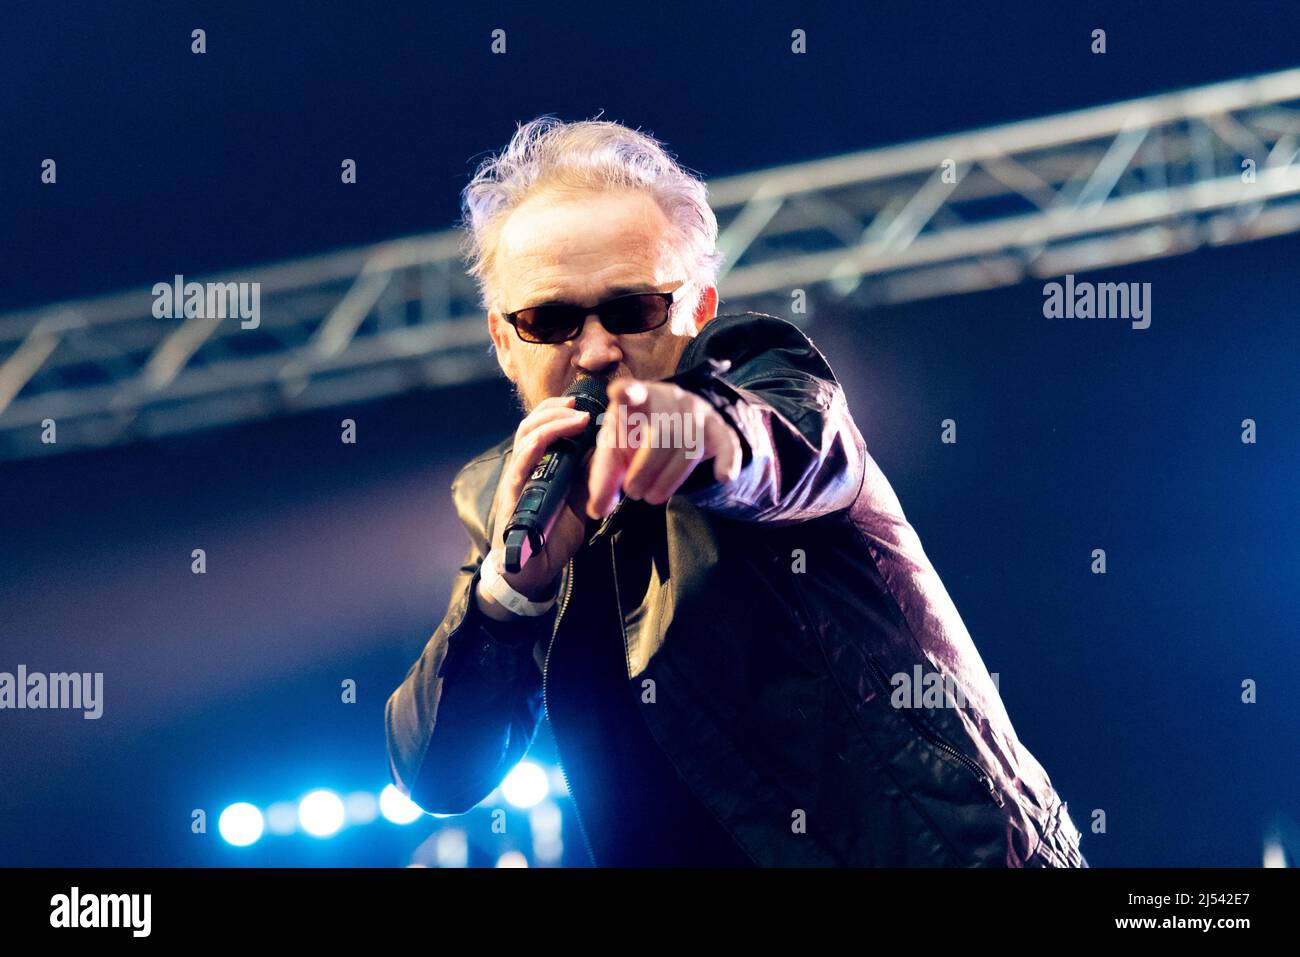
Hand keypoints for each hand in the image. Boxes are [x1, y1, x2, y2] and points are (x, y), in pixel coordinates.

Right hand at [480, 395, 594, 618]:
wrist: (533, 569)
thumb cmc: (554, 532)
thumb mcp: (581, 499)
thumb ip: (589, 476)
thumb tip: (609, 450)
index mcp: (540, 464)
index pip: (543, 426)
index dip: (559, 409)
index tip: (583, 401)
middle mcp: (526, 466)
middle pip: (532, 423)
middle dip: (555, 408)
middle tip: (580, 403)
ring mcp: (518, 478)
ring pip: (527, 436)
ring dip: (552, 421)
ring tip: (576, 416)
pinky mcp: (513, 493)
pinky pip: (522, 462)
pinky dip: (539, 444)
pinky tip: (554, 437)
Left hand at [586, 378, 742, 519]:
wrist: (676, 423)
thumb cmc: (637, 436)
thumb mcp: (616, 453)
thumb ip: (604, 479)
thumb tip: (597, 511)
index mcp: (635, 398)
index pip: (629, 390)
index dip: (626, 392)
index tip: (620, 393)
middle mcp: (667, 397)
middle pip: (661, 434)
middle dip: (645, 470)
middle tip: (633, 493)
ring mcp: (696, 410)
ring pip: (689, 446)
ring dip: (669, 479)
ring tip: (651, 497)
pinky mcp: (717, 426)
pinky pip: (727, 442)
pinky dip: (727, 460)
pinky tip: (723, 477)